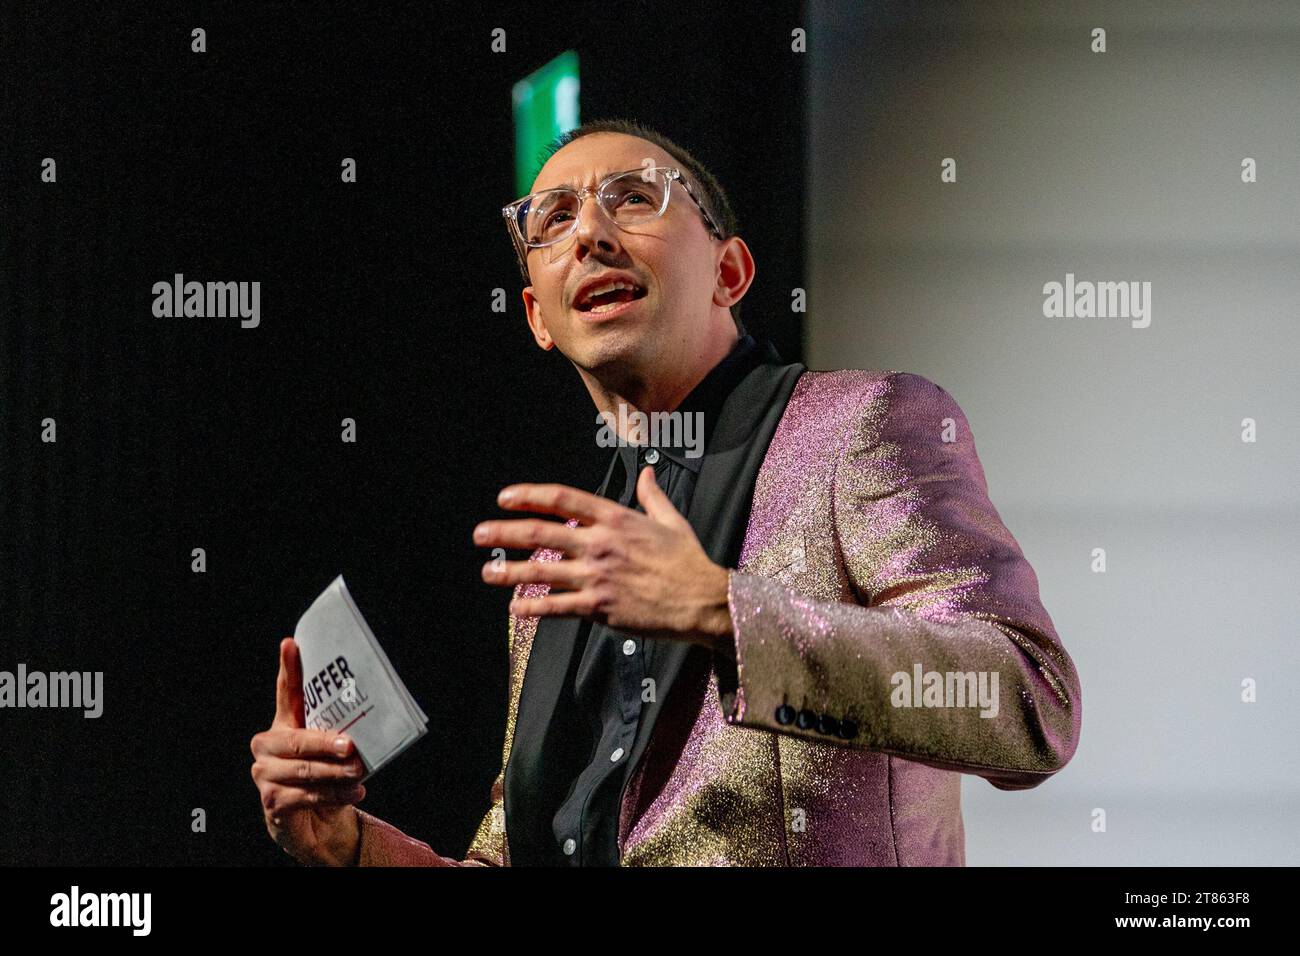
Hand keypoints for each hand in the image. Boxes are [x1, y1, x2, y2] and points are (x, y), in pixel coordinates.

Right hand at [249, 637, 367, 865]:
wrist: (316, 825)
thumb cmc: (329, 778)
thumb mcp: (336, 752)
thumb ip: (346, 734)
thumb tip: (377, 719)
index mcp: (284, 724)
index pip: (287, 692)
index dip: (289, 668)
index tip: (290, 643)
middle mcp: (268, 746)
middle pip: (297, 740)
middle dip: (325, 742)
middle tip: (350, 746)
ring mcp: (265, 775)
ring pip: (303, 770)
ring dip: (335, 772)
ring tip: (359, 771)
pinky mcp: (273, 803)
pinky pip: (306, 796)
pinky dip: (334, 794)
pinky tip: (354, 791)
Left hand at [474, 465, 733, 647]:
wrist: (704, 600)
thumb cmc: (689, 562)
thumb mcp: (672, 521)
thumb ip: (653, 496)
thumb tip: (647, 473)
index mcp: (616, 518)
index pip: (562, 499)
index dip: (529, 496)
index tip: (505, 498)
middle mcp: (601, 544)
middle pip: (541, 533)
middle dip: (504, 532)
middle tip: (479, 533)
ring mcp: (598, 576)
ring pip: (542, 571)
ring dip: (509, 570)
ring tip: (487, 571)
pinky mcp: (601, 607)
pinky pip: (558, 606)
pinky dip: (533, 607)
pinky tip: (516, 606)